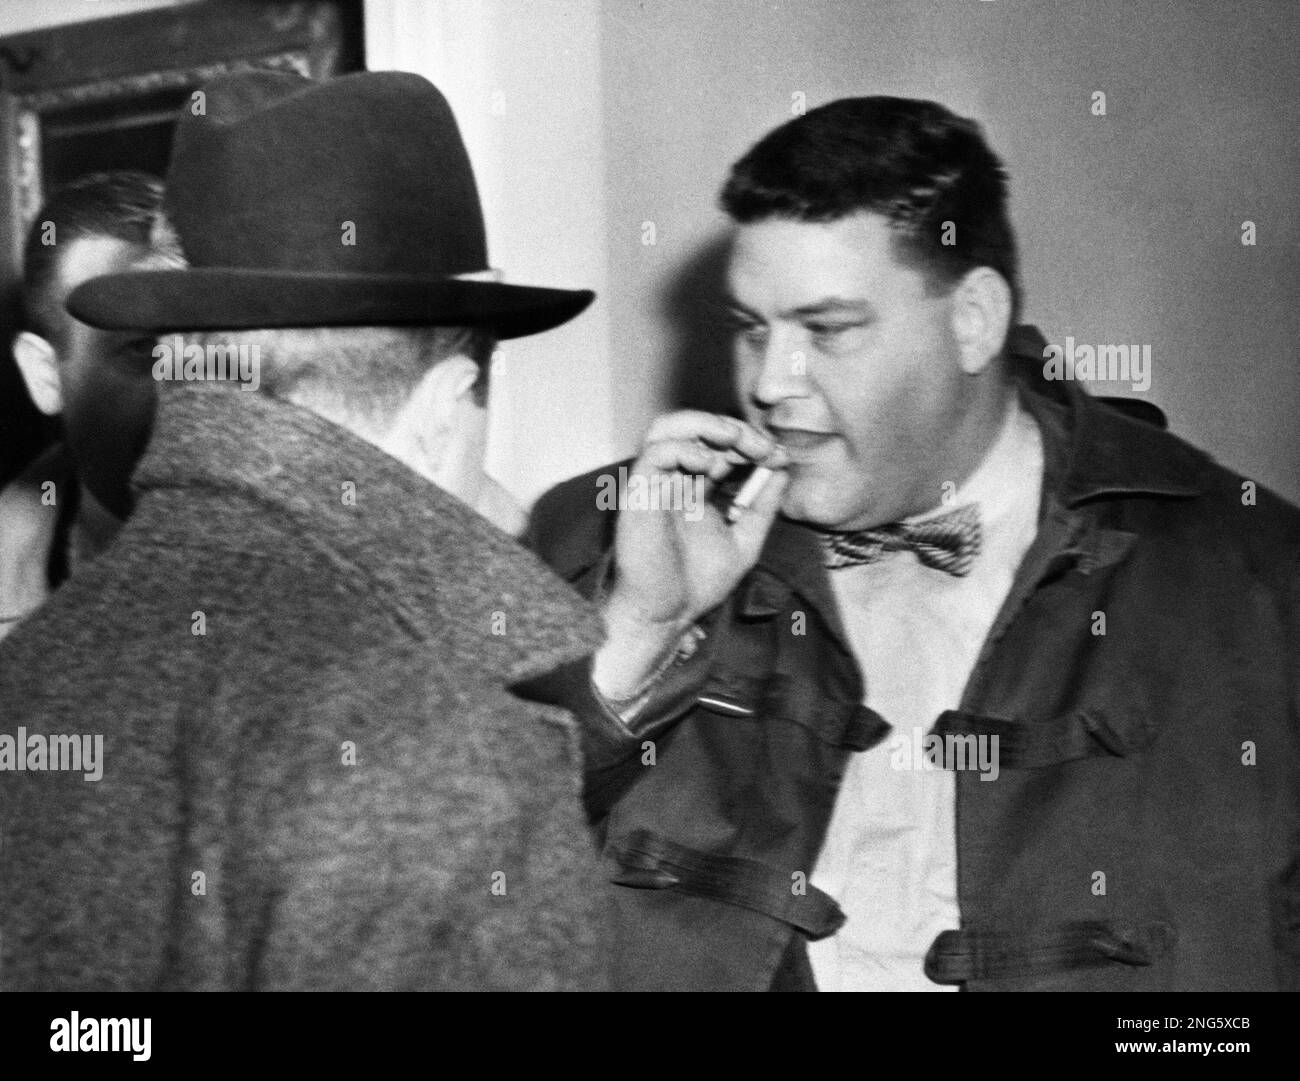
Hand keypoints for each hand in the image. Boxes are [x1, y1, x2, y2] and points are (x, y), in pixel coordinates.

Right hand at [593, 411, 787, 699]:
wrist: (667, 614)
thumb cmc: (696, 584)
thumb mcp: (745, 540)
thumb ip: (763, 506)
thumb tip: (783, 469)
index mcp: (694, 487)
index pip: (717, 444)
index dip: (749, 441)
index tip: (777, 456)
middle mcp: (672, 480)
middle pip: (694, 427)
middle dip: (733, 428)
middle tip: (762, 445)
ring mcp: (653, 484)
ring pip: (666, 427)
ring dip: (704, 424)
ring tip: (734, 438)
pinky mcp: (637, 494)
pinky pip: (654, 454)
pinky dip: (685, 449)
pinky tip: (710, 465)